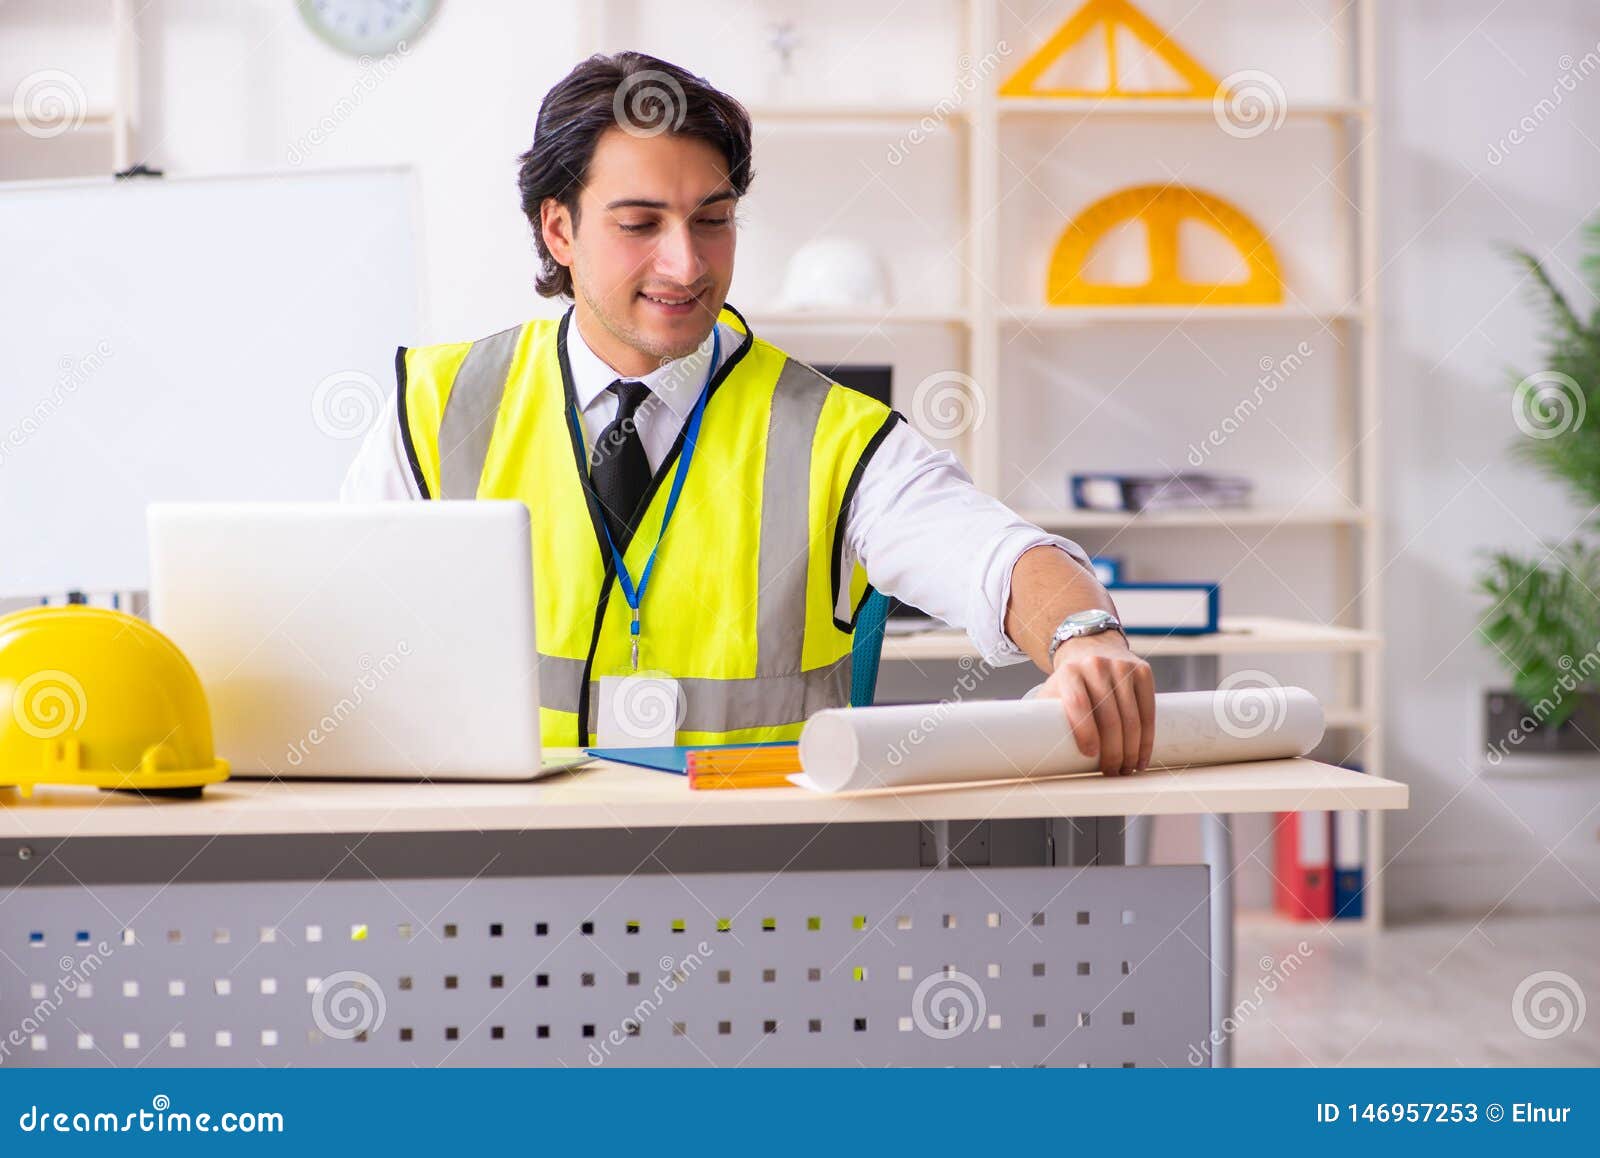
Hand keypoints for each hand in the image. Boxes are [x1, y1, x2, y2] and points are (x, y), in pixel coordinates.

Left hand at [1037, 632, 1154, 775]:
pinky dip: (1148, 736)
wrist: (1092, 647)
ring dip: (1132, 749)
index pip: (1078, 703)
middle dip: (1113, 751)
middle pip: (1109, 716)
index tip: (1091, 755)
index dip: (1085, 731)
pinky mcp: (1142, 670)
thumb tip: (1030, 753)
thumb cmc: (1071, 681)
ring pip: (1131, 717)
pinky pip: (1148, 709)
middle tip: (1113, 772)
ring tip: (1127, 769)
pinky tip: (1142, 754)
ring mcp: (1122, 666)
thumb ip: (1043, 716)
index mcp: (1070, 672)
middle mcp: (1096, 666)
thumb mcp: (1053, 691)